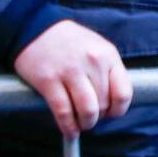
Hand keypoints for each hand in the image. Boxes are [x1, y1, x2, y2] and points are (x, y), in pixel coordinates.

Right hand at [12, 20, 132, 138]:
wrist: (34, 26)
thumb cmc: (69, 41)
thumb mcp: (96, 47)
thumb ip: (108, 71)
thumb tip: (114, 103)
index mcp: (108, 55)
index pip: (123, 93)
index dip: (118, 110)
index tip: (110, 113)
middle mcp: (92, 63)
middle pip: (104, 105)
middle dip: (98, 117)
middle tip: (90, 117)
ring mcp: (70, 71)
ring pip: (87, 111)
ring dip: (85, 124)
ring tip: (81, 124)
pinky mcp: (48, 81)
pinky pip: (63, 112)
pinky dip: (68, 127)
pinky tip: (69, 130)